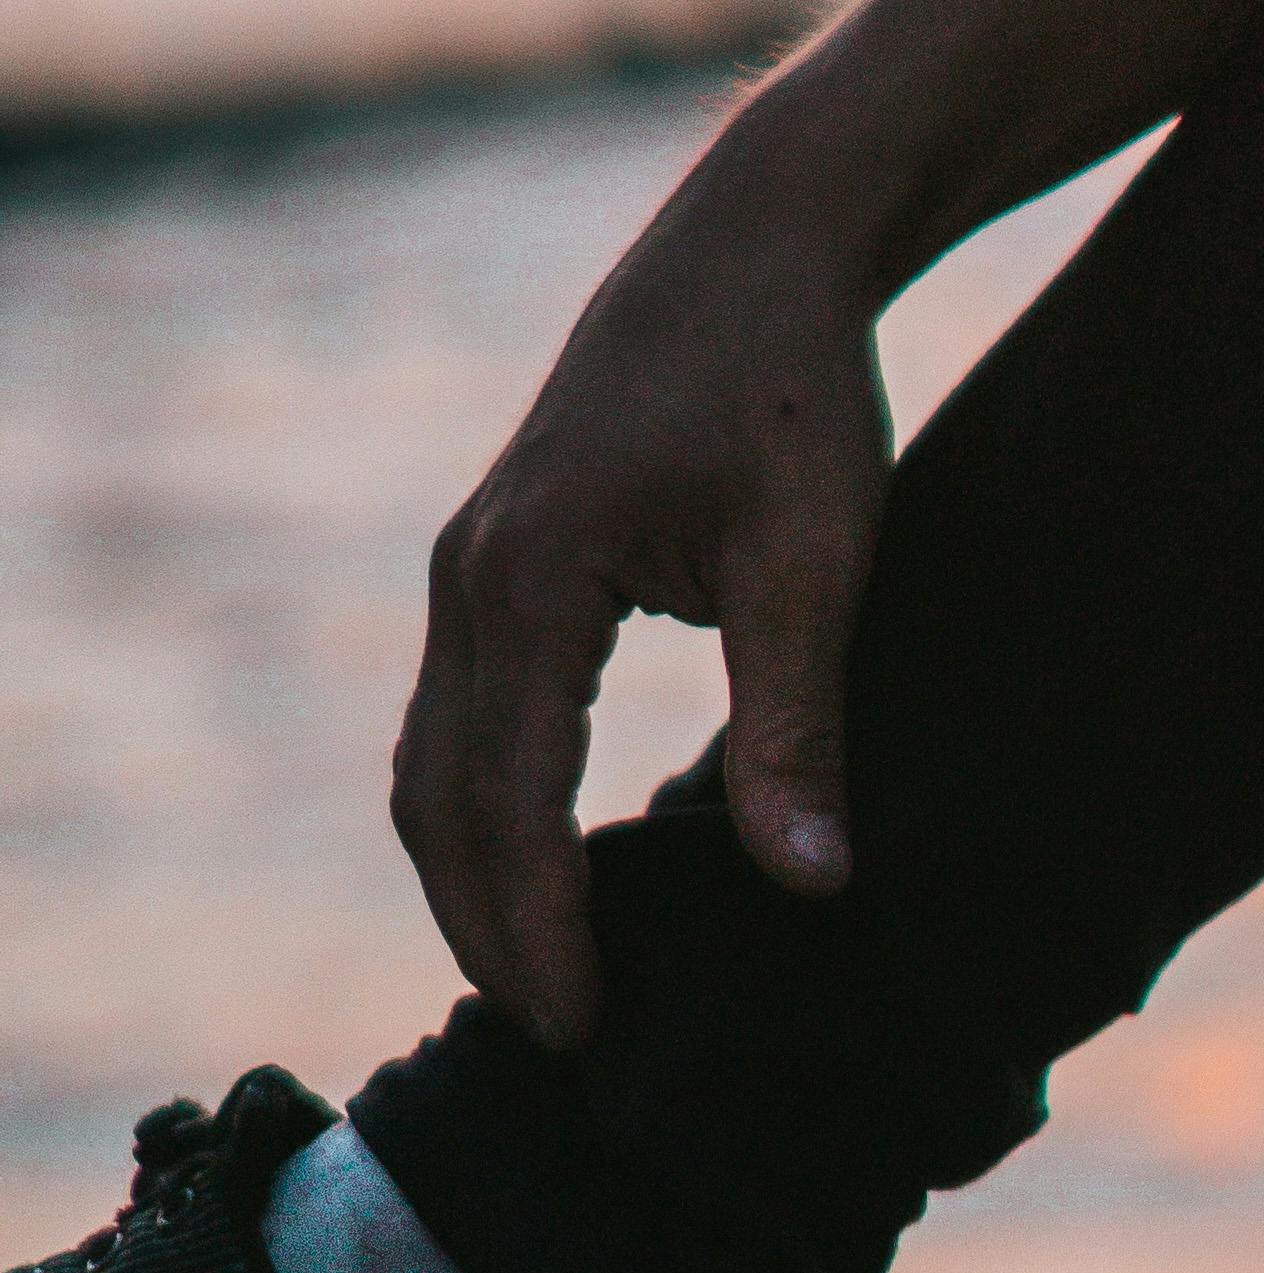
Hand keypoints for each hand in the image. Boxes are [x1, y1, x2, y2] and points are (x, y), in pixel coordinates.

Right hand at [393, 97, 893, 1045]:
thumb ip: (800, 722)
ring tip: (548, 969)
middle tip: (565, 1035)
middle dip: (489, 926)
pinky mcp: (501, 546)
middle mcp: (470, 574)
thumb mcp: (818, 553)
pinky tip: (547, 850)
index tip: (587, 1032)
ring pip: (435, 758)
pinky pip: (461, 706)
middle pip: (440, 800)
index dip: (540, 933)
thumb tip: (812, 886)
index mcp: (530, 582)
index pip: (508, 808)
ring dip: (475, 870)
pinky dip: (483, 799)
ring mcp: (472, 556)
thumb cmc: (796, 384)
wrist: (763, 237)